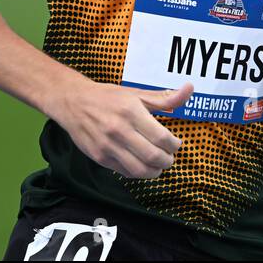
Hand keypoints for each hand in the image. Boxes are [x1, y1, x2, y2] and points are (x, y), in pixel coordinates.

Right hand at [53, 77, 192, 178]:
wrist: (73, 103)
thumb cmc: (107, 97)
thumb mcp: (136, 94)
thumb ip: (164, 98)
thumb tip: (189, 90)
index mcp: (131, 111)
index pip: (160, 137)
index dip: (174, 145)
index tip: (176, 144)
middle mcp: (119, 130)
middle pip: (152, 156)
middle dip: (167, 161)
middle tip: (170, 158)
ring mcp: (108, 146)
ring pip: (139, 170)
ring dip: (155, 171)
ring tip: (158, 165)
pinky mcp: (99, 157)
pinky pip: (124, 172)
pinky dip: (138, 173)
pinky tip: (142, 165)